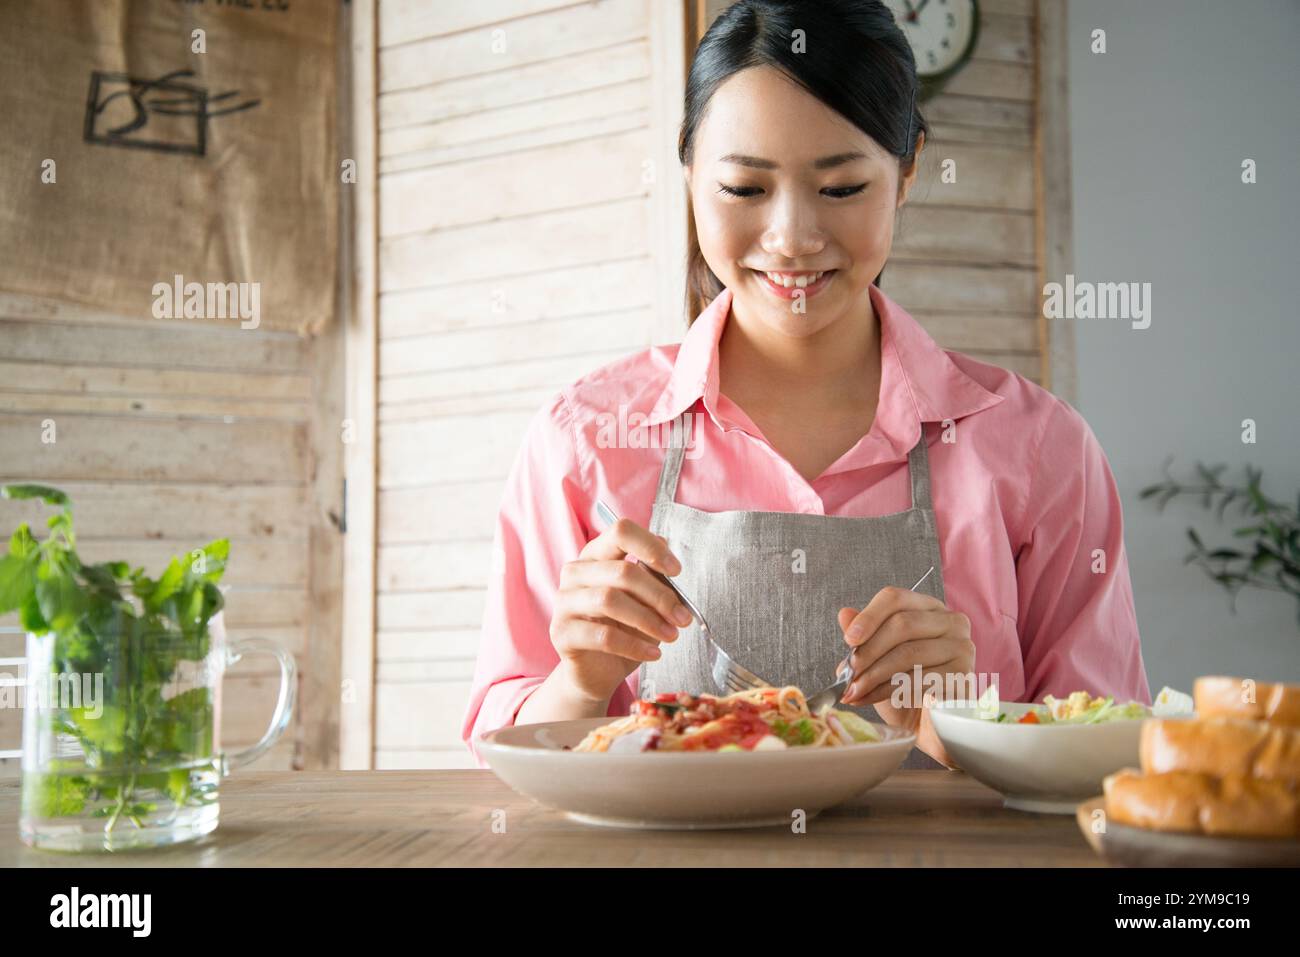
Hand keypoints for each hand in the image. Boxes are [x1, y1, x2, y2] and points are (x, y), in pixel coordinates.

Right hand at [549, 517, 692, 705]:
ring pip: (610, 600)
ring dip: (649, 620)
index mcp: (596, 555)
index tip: (676, 571)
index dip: (651, 547)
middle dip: (660, 596)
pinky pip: (602, 636)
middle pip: (622, 571)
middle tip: (682, 617)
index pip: (621, 532)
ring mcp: (564, 602)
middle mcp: (575, 572)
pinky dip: (634, 645)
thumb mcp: (644, 600)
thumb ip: (653, 577)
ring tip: (670, 636)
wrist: (598, 671)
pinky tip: (652, 653)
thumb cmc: (623, 629)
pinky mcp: (561, 632)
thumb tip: (669, 561)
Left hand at [835, 586, 974, 766]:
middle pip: (902, 624)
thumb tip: (845, 614)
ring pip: (908, 653)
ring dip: (874, 674)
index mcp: (928, 608)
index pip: (896, 598)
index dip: (869, 616)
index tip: (849, 639)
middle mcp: (951, 621)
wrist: (927, 727)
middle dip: (868, 651)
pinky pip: (919, 678)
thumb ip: (865, 636)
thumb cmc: (904, 690)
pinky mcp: (963, 675)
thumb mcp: (877, 660)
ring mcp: (962, 647)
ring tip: (853, 690)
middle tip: (848, 672)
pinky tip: (870, 698)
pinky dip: (888, 690)